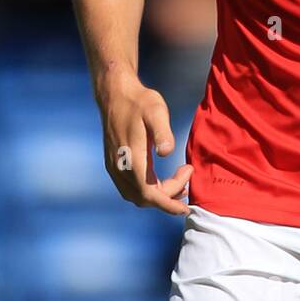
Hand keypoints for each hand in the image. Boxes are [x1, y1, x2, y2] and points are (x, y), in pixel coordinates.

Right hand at [98, 66, 190, 213]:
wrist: (115, 94)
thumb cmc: (139, 101)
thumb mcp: (156, 111)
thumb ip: (162, 132)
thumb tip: (167, 152)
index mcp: (132, 159)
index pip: (150, 194)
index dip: (168, 205)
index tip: (186, 206)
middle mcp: (119, 167)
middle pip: (144, 198)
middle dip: (168, 196)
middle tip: (187, 174)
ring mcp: (114, 166)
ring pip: (135, 196)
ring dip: (157, 196)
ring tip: (180, 182)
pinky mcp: (113, 163)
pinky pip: (129, 188)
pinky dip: (147, 190)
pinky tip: (160, 179)